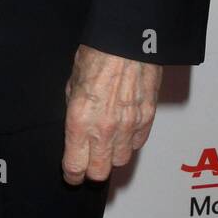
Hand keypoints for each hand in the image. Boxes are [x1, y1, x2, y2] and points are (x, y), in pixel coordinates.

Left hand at [62, 45, 161, 183]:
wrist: (127, 42)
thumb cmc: (97, 55)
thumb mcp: (72, 81)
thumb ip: (73, 107)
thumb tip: (76, 124)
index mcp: (79, 120)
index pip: (75, 165)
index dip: (71, 174)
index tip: (70, 175)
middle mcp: (104, 129)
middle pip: (99, 172)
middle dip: (91, 171)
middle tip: (86, 164)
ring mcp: (128, 127)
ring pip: (120, 161)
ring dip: (111, 156)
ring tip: (105, 144)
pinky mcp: (147, 120)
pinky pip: (137, 144)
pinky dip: (129, 142)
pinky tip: (122, 131)